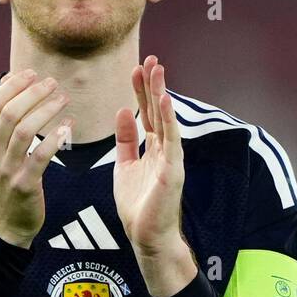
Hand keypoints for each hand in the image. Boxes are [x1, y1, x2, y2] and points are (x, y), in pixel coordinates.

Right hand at [0, 70, 71, 246]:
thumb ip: (4, 128)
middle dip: (32, 93)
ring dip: (46, 110)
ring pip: (24, 130)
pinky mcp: (25, 184)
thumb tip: (14, 92)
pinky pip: (41, 155)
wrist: (7, 225)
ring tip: (63, 99)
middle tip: (53, 83)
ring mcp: (7, 169)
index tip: (31, 73)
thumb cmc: (8, 184)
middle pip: (10, 112)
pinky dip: (56, 137)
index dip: (12, 85)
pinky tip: (68, 127)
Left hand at [113, 55, 185, 255]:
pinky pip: (171, 140)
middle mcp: (165, 150)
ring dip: (162, 93)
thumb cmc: (138, 207)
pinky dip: (170, 119)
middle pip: (159, 110)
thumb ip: (125, 140)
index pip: (148, 113)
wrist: (147, 238)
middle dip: (154, 84)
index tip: (136, 68)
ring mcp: (171, 159)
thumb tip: (124, 111)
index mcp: (153, 149)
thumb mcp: (125, 167)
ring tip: (157, 69)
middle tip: (150, 58)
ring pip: (166, 119)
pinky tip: (166, 100)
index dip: (142, 90)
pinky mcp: (173, 170)